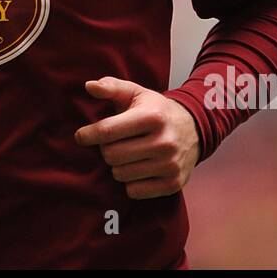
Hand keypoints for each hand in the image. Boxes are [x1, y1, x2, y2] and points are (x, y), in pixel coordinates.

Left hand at [75, 76, 199, 198]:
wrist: (194, 129)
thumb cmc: (156, 110)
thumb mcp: (136, 93)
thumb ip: (111, 87)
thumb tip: (89, 86)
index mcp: (152, 117)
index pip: (107, 131)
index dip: (88, 135)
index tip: (81, 136)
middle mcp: (164, 142)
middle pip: (111, 155)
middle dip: (106, 149)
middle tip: (114, 143)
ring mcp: (170, 165)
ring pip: (120, 174)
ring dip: (118, 166)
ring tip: (128, 154)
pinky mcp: (173, 184)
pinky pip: (134, 191)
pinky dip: (130, 182)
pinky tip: (138, 168)